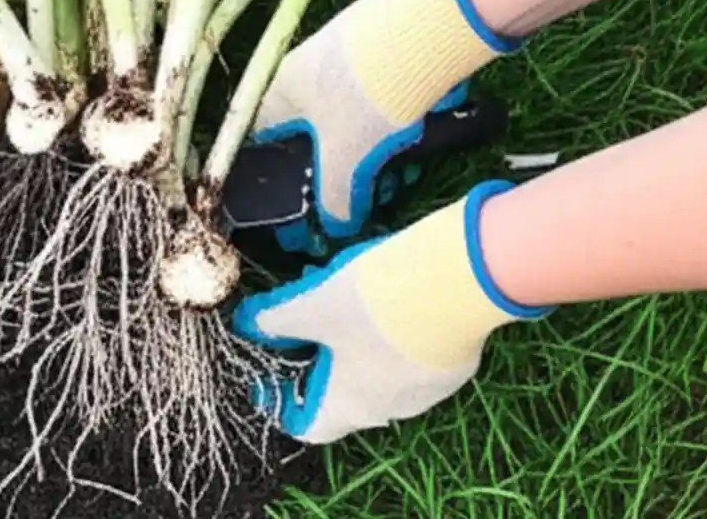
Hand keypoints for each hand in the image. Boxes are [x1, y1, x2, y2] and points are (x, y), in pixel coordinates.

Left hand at [232, 181, 549, 443]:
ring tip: (336, 297)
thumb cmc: (373, 303)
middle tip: (300, 321)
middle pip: (341, 395)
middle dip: (315, 358)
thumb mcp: (310, 305)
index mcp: (351, 405)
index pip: (309, 426)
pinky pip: (409, 355)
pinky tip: (383, 296)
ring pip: (377, 371)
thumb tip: (247, 323)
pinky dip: (387, 333)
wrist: (459, 280)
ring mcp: (427, 388)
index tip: (267, 373)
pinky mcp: (453, 362)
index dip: (282, 403)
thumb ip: (273, 318)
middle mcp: (390, 408)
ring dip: (352, 342)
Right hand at [253, 0, 519, 245]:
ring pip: (354, 117)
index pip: (264, 137)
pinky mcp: (385, 47)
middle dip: (342, 170)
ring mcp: (348, 54)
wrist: (424, 33)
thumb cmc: (366, 97)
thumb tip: (338, 224)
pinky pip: (382, 98)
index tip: (297, 202)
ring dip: (374, 152)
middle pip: (317, 132)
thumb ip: (336, 199)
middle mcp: (308, 67)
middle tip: (364, 195)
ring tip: (402, 176)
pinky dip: (396, 125)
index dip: (277, 175)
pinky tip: (420, 142)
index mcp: (282, 90)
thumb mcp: (346, 160)